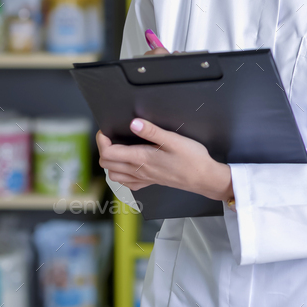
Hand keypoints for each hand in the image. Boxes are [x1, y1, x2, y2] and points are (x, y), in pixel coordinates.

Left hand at [96, 119, 233, 201]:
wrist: (203, 178)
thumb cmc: (191, 158)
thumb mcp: (173, 139)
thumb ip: (152, 131)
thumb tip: (133, 123)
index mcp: (141, 158)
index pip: (109, 153)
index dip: (102, 140)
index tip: (106, 129)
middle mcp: (138, 171)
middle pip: (107, 164)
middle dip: (104, 148)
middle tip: (111, 135)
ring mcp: (143, 179)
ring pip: (114, 175)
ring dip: (110, 161)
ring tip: (117, 147)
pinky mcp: (149, 183)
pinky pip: (127, 183)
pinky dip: (121, 174)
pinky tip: (128, 164)